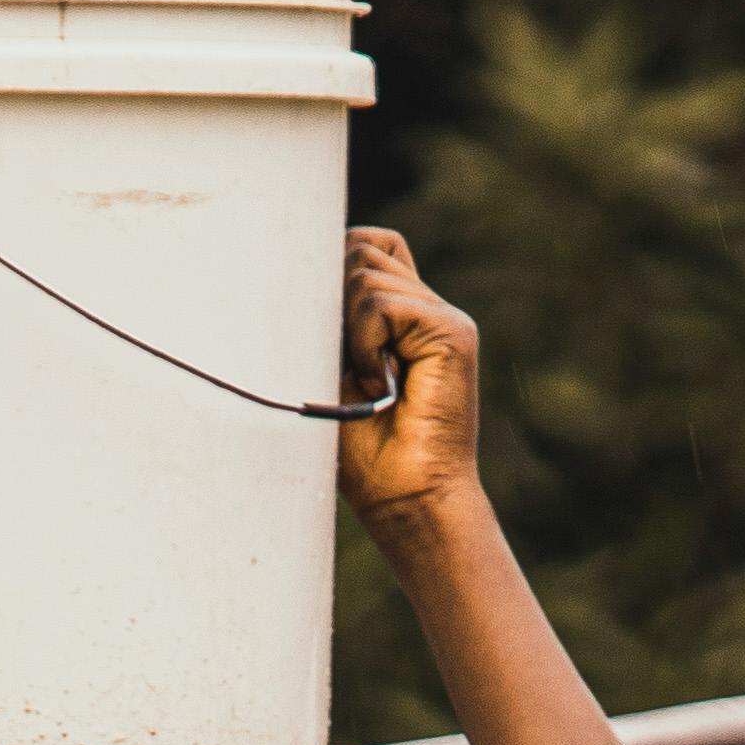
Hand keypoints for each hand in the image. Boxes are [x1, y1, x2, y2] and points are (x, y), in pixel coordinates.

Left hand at [334, 228, 479, 527]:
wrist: (407, 499)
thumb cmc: (362, 453)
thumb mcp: (327, 374)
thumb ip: (324, 319)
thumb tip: (291, 269)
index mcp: (400, 314)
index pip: (363, 245)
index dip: (332, 269)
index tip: (319, 330)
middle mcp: (424, 307)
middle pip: (360, 247)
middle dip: (332, 298)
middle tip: (344, 366)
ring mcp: (442, 316)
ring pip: (366, 269)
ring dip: (348, 329)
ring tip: (365, 381)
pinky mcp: (452, 331)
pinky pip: (382, 304)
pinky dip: (365, 344)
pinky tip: (380, 384)